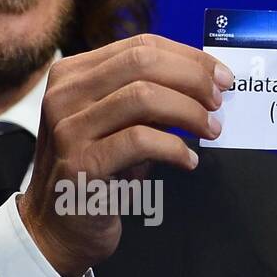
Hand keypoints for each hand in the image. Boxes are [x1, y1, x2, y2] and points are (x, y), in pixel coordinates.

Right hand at [18, 33, 232, 276]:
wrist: (56, 229)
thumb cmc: (96, 174)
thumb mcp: (117, 125)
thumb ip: (148, 99)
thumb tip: (203, 82)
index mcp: (72, 75)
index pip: (140, 46)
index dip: (188, 57)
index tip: (220, 76)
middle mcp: (64, 95)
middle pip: (142, 63)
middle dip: (192, 78)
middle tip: (218, 101)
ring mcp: (68, 129)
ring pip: (143, 97)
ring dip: (188, 112)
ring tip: (210, 130)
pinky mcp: (80, 164)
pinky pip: (140, 141)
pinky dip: (174, 148)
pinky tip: (188, 161)